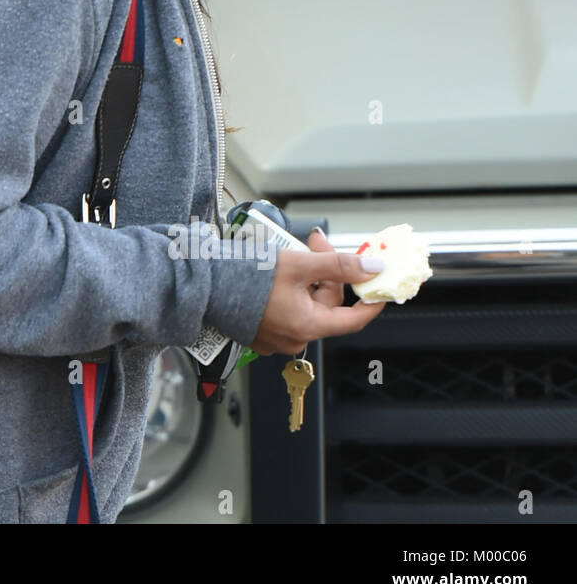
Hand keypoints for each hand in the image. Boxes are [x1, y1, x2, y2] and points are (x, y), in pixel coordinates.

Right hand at [249, 227, 385, 355]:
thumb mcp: (298, 264)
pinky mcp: (260, 333)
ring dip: (306, 280)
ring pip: (305, 306)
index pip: (353, 320)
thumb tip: (372, 268)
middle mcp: (294, 339)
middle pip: (325, 305)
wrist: (204, 285)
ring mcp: (276, 339)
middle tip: (315, 244)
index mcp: (307, 326)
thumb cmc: (246, 277)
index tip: (378, 287)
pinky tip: (277, 275)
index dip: (370, 302)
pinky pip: (286, 312)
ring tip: (291, 256)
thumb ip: (337, 265)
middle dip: (326, 273)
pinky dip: (289, 293)